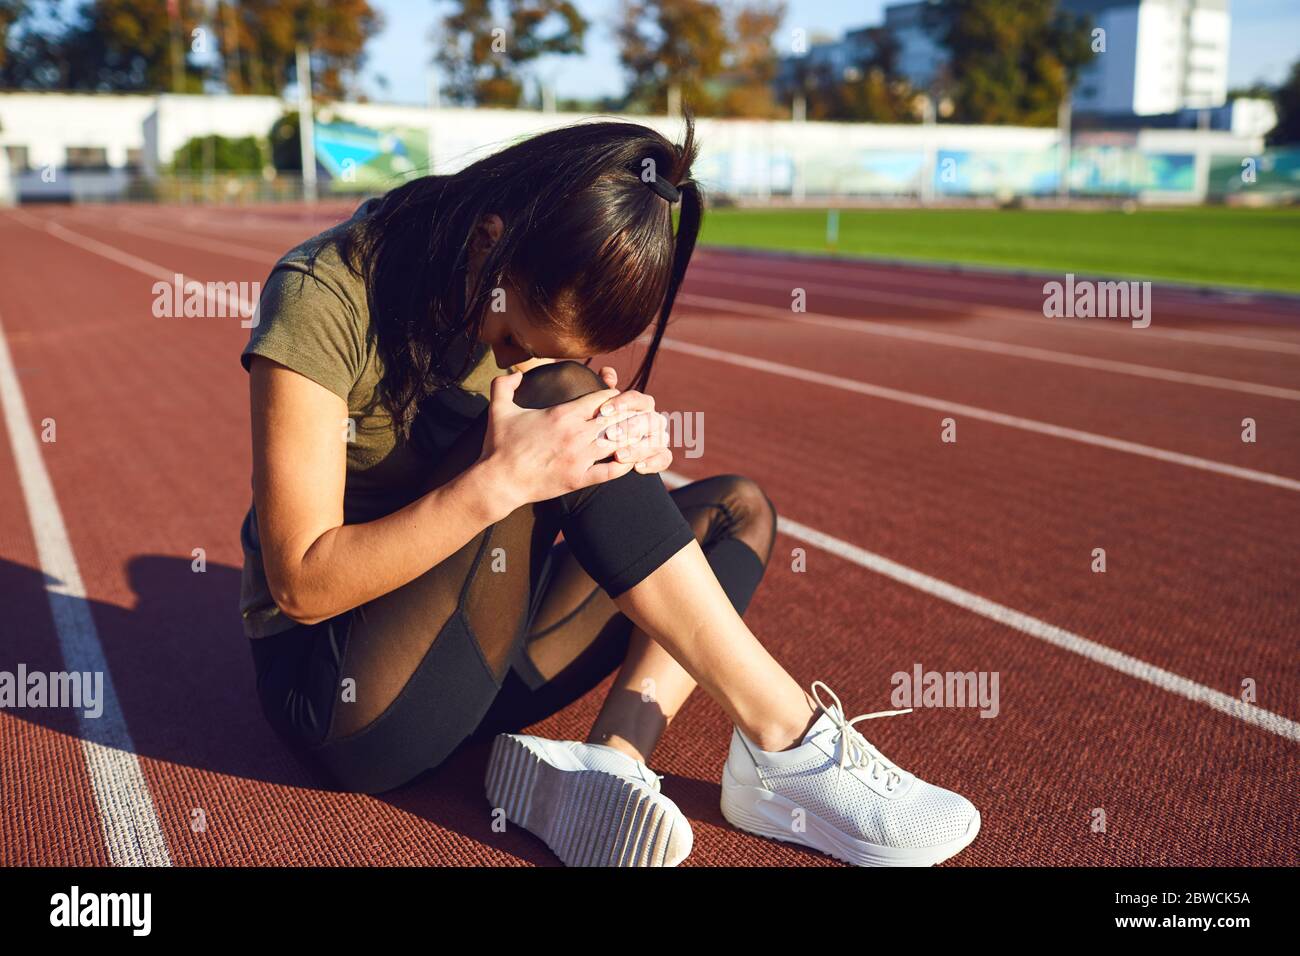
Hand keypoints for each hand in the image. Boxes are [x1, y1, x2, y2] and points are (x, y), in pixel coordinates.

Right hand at [476, 369, 641, 509]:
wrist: (497, 481)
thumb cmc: (498, 445)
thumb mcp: (498, 409)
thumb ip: (504, 385)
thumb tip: (516, 373)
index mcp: (563, 414)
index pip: (604, 398)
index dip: (614, 397)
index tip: (615, 401)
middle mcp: (575, 434)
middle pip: (617, 419)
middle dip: (627, 416)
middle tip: (632, 418)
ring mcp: (579, 458)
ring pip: (618, 443)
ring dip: (628, 439)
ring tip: (634, 437)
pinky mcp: (579, 479)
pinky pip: (611, 472)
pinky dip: (623, 466)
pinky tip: (627, 461)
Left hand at [593, 367, 673, 476]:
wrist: (599, 453)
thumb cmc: (598, 427)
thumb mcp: (597, 410)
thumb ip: (602, 391)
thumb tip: (608, 372)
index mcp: (641, 405)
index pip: (638, 399)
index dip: (623, 403)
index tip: (603, 410)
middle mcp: (653, 419)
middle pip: (650, 419)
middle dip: (630, 427)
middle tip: (610, 434)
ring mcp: (659, 438)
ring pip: (657, 440)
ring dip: (639, 448)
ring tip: (618, 455)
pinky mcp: (660, 457)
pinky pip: (664, 458)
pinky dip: (653, 463)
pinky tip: (637, 468)